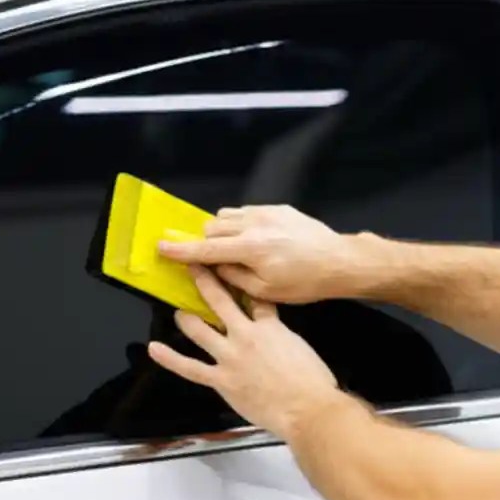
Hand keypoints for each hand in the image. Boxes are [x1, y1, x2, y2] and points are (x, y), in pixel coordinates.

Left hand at [147, 266, 344, 440]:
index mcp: (270, 327)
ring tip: (177, 310)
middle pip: (222, 301)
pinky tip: (155, 349)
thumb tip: (276, 336)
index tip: (230, 273)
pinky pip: (190, 368)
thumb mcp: (301, 348)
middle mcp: (246, 335)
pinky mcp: (221, 379)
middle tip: (194, 268)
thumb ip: (283, 338)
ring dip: (187, 317)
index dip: (241, 284)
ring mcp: (230, 357)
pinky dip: (170, 359)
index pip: (254, 299)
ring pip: (201, 330)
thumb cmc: (313, 382)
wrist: (307, 408)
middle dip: (206, 281)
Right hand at [157, 205, 381, 303]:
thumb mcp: (266, 291)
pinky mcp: (278, 208)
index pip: (205, 248)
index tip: (160, 246)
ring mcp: (266, 212)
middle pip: (212, 226)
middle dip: (205, 241)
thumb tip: (214, 266)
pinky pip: (247, 211)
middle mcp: (254, 224)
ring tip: (235, 249)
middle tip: (211, 258)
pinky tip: (256, 240)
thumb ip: (234, 277)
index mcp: (250, 248)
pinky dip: (241, 223)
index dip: (180, 249)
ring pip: (227, 215)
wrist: (340, 261)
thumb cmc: (304, 284)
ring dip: (222, 230)